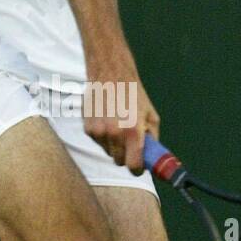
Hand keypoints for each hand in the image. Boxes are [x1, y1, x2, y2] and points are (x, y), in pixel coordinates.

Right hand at [84, 61, 159, 175]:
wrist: (110, 72)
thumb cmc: (133, 92)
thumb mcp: (151, 115)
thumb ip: (152, 139)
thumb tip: (153, 157)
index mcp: (133, 131)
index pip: (133, 166)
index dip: (138, 168)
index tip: (139, 166)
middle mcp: (114, 134)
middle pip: (119, 162)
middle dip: (126, 155)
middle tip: (130, 141)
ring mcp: (99, 132)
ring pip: (108, 152)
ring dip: (114, 145)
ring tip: (117, 125)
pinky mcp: (88, 128)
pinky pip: (98, 142)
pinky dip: (103, 136)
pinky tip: (107, 120)